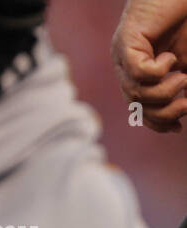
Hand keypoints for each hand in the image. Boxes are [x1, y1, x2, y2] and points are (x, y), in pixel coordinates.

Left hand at [112, 0, 186, 130]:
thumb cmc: (186, 22)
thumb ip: (186, 84)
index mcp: (140, 73)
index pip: (140, 109)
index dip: (157, 123)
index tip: (179, 127)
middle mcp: (128, 66)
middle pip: (136, 106)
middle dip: (164, 113)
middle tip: (186, 104)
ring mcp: (124, 55)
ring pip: (136, 93)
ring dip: (165, 93)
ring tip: (183, 78)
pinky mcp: (126, 42)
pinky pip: (137, 73)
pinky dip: (157, 72)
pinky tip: (169, 59)